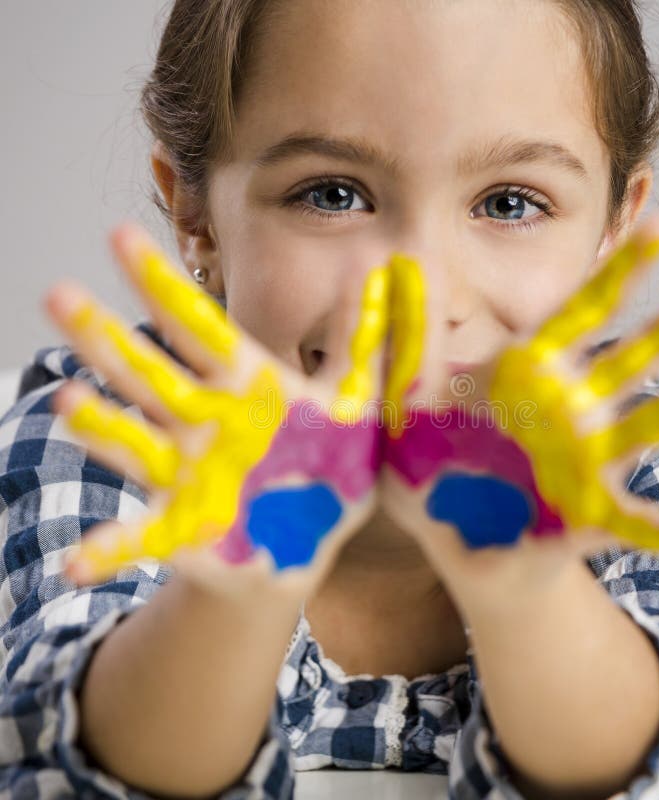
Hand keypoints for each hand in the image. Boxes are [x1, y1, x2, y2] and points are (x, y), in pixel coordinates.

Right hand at [46, 223, 389, 599]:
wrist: (307, 539)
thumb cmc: (326, 462)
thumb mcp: (351, 398)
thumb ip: (361, 339)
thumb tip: (381, 270)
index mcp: (246, 385)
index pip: (197, 325)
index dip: (161, 283)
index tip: (118, 236)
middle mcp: (206, 421)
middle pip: (149, 373)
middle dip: (105, 337)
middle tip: (59, 296)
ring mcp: (189, 472)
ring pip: (135, 442)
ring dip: (101, 427)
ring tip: (67, 405)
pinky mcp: (184, 528)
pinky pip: (141, 538)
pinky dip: (108, 549)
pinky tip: (75, 563)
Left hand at [378, 213, 658, 595]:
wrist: (445, 530)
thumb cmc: (430, 457)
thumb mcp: (407, 397)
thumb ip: (410, 336)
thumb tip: (401, 262)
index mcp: (533, 373)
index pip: (586, 311)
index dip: (624, 271)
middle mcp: (573, 408)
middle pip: (640, 355)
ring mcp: (585, 459)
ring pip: (651, 426)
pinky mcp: (583, 514)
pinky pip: (631, 523)